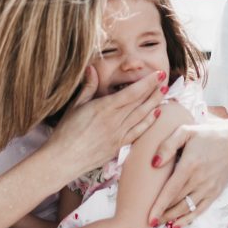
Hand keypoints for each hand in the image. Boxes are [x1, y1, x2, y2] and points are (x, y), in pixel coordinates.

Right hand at [48, 70, 164, 174]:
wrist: (63, 160)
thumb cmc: (65, 133)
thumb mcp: (74, 106)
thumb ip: (87, 87)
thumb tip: (91, 68)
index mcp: (104, 108)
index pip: (132, 92)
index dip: (147, 82)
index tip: (158, 73)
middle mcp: (114, 121)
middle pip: (140, 103)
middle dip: (154, 90)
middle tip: (165, 79)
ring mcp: (118, 134)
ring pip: (142, 116)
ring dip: (155, 103)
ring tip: (165, 93)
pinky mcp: (118, 146)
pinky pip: (138, 132)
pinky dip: (149, 122)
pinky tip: (156, 114)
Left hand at [149, 118, 227, 226]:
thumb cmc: (205, 135)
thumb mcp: (185, 131)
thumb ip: (167, 145)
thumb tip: (154, 163)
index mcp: (190, 165)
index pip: (170, 191)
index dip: (158, 206)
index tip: (148, 218)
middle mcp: (200, 179)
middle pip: (176, 203)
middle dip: (162, 214)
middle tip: (148, 220)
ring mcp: (209, 188)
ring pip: (187, 208)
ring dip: (172, 218)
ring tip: (159, 222)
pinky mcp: (216, 192)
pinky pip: (201, 210)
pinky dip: (188, 219)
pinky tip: (177, 224)